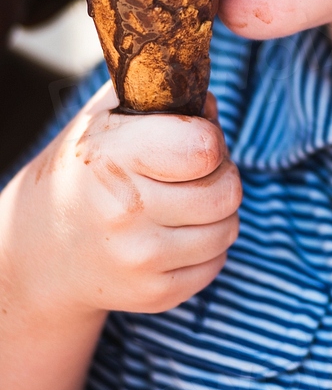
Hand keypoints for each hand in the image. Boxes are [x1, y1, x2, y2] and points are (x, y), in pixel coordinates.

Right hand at [0, 82, 241, 321]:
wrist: (43, 248)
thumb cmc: (86, 171)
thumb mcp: (106, 118)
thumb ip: (159, 94)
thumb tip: (211, 105)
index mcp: (113, 159)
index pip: (205, 147)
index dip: (209, 138)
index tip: (192, 138)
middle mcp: (125, 213)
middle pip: (227, 191)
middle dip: (221, 175)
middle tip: (193, 172)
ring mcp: (140, 260)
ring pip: (229, 228)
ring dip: (217, 212)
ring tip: (184, 201)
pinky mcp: (154, 294)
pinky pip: (216, 263)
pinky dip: (207, 246)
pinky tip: (175, 233)